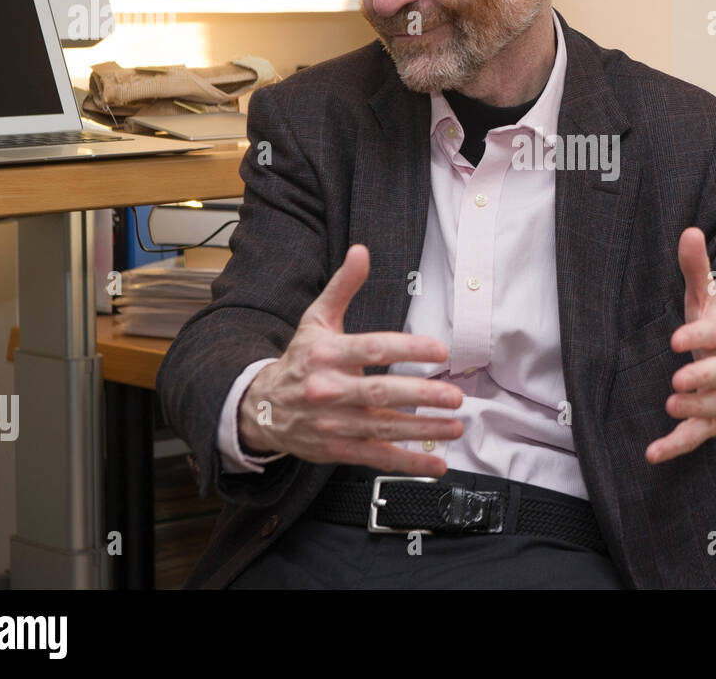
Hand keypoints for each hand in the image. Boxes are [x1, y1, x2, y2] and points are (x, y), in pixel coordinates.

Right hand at [238, 244, 463, 475]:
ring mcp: (332, 423)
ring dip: (423, 430)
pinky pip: (376, 457)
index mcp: (326, 354)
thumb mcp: (316, 319)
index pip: (371, 348)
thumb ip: (343, 287)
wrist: (260, 408)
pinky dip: (408, 463)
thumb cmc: (299, 360)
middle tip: (454, 396)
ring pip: (383, 428)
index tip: (439, 350)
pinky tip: (436, 463)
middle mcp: (328, 390)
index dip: (407, 348)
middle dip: (421, 395)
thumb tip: (362, 252)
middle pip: (379, 393)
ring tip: (455, 425)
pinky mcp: (336, 449)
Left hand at [645, 227, 715, 464]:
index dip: (698, 336)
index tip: (677, 338)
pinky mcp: (713, 423)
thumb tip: (689, 230)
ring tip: (672, 407)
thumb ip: (697, 269)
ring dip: (692, 409)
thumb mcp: (712, 303)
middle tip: (679, 380)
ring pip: (710, 406)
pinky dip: (675, 447)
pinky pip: (695, 437)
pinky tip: (653, 454)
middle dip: (702, 377)